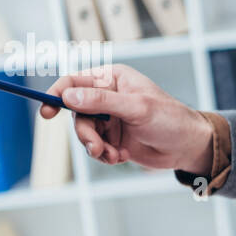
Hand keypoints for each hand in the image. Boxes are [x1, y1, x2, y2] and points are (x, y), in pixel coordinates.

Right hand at [40, 64, 213, 174]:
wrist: (189, 147)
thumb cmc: (171, 120)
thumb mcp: (137, 108)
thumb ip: (102, 102)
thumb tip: (69, 96)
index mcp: (112, 78)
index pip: (74, 81)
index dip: (57, 94)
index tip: (46, 112)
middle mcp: (107, 96)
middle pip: (76, 112)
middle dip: (85, 133)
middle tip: (96, 147)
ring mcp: (110, 118)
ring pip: (85, 133)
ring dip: (96, 147)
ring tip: (114, 155)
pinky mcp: (114, 138)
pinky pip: (96, 147)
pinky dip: (105, 155)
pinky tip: (123, 157)